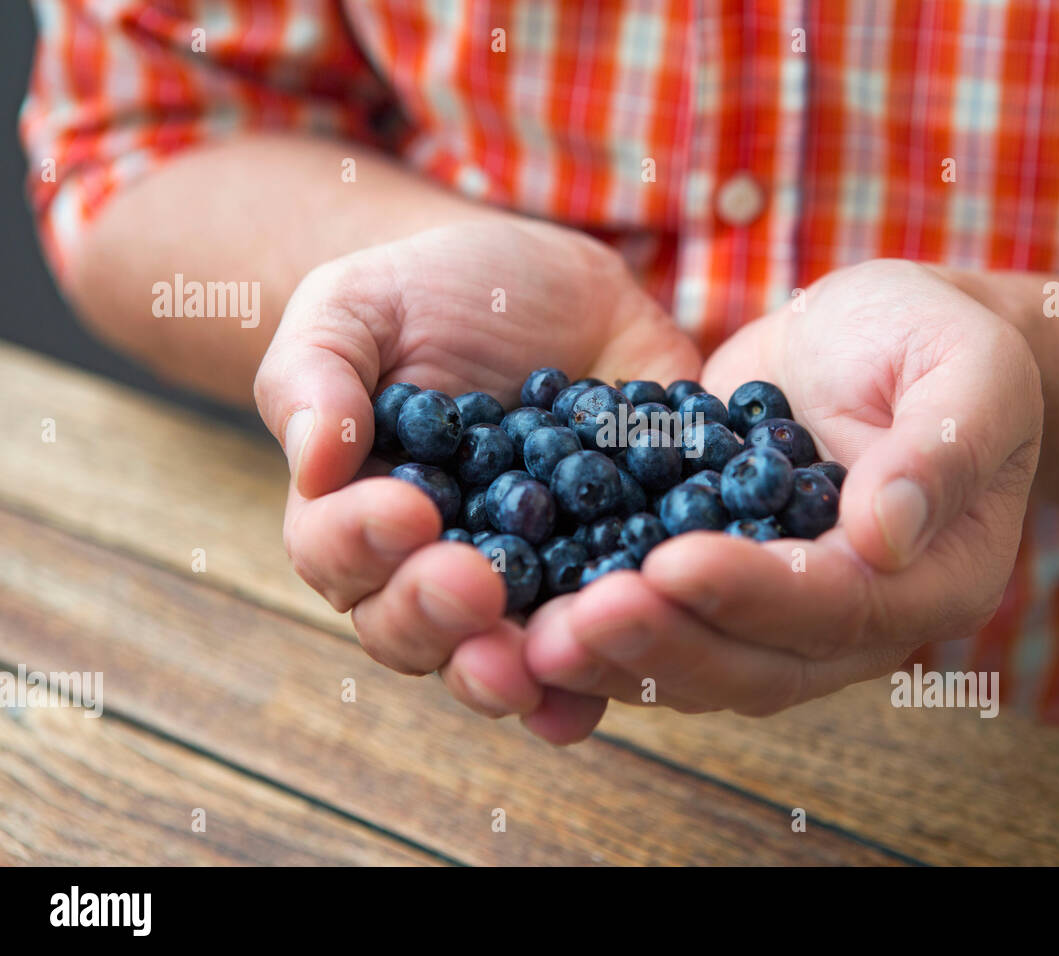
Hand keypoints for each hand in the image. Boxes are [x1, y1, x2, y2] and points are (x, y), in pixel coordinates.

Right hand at [253, 219, 699, 742]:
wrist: (551, 289)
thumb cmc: (429, 295)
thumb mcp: (357, 306)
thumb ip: (316, 374)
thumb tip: (314, 463)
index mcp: (357, 516)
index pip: (336, 552)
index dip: (362, 543)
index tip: (408, 510)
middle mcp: (433, 571)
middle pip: (414, 630)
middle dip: (439, 617)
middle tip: (477, 587)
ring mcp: (525, 585)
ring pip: (507, 657)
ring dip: (523, 668)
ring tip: (547, 652)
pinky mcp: (608, 573)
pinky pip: (604, 638)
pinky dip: (612, 667)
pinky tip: (626, 666)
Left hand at [525, 259, 1041, 721]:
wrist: (879, 337)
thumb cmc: (936, 340)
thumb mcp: (967, 372)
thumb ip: (938, 449)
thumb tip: (885, 534)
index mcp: (932, 581)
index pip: (838, 607)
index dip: (754, 593)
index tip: (671, 564)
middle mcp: (855, 620)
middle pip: (756, 664)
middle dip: (663, 645)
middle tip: (571, 627)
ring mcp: (782, 613)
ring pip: (699, 664)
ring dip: (617, 657)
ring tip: (533, 639)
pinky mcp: (720, 583)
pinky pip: (663, 623)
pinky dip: (599, 625)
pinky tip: (528, 613)